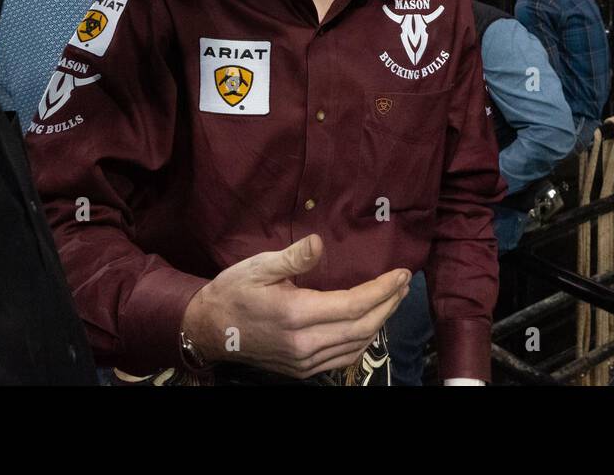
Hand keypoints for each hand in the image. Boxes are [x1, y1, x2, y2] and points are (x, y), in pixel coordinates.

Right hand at [181, 234, 409, 378]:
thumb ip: (293, 257)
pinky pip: (343, 357)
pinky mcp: (302, 369)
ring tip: (393, 299)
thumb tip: (320, 242)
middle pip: (361, 327)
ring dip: (380, 322)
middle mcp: (303, 343)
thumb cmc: (233, 291)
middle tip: (404, 284)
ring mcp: (303, 361)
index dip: (382, 290)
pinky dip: (363, 340)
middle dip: (388, 305)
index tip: (402, 274)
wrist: (209, 330)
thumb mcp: (258, 266)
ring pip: (355, 345)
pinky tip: (370, 323)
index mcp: (295, 315)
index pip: (353, 305)